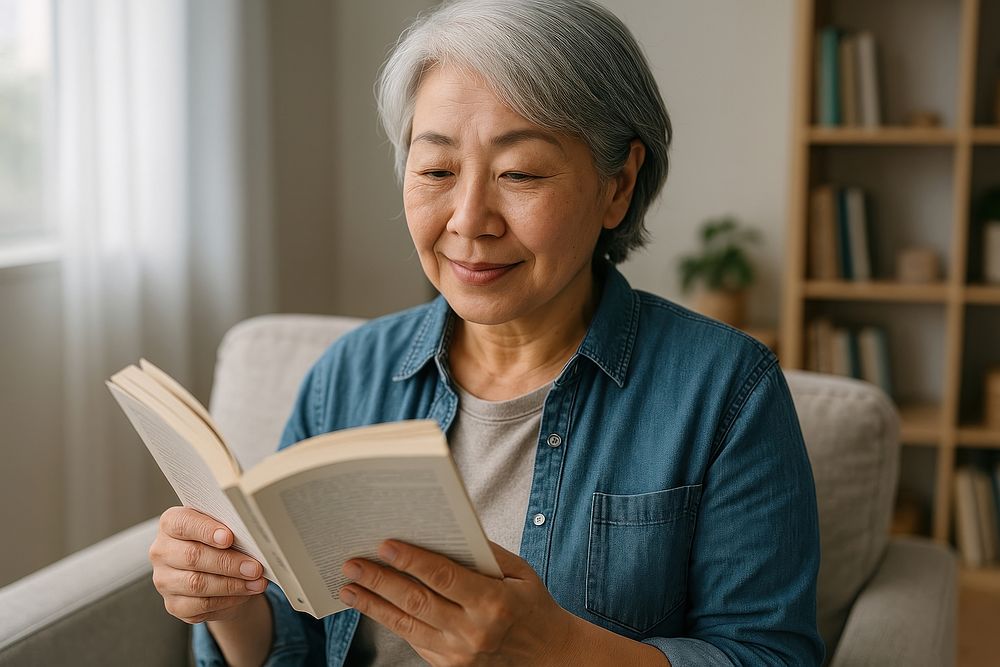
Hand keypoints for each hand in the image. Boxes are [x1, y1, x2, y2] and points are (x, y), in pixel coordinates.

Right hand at [148, 506, 267, 623]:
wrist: (219, 571)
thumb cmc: (222, 542)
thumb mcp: (225, 528)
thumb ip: (230, 528)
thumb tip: (251, 538)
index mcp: (170, 524)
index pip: (182, 523)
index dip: (205, 530)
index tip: (228, 538)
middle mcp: (162, 552)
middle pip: (192, 556)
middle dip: (228, 562)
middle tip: (254, 567)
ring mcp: (164, 580)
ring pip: (197, 584)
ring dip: (232, 584)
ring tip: (256, 582)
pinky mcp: (173, 604)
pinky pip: (200, 605)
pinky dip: (227, 600)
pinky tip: (244, 594)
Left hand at [339, 540, 575, 665]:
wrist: (549, 657)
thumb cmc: (533, 606)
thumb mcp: (519, 572)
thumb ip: (484, 554)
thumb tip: (445, 531)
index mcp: (493, 603)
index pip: (443, 577)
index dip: (411, 560)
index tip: (384, 544)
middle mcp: (473, 631)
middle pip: (416, 601)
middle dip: (380, 581)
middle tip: (352, 564)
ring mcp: (459, 654)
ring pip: (407, 625)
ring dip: (374, 604)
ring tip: (349, 587)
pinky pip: (414, 641)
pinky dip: (391, 621)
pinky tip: (374, 605)